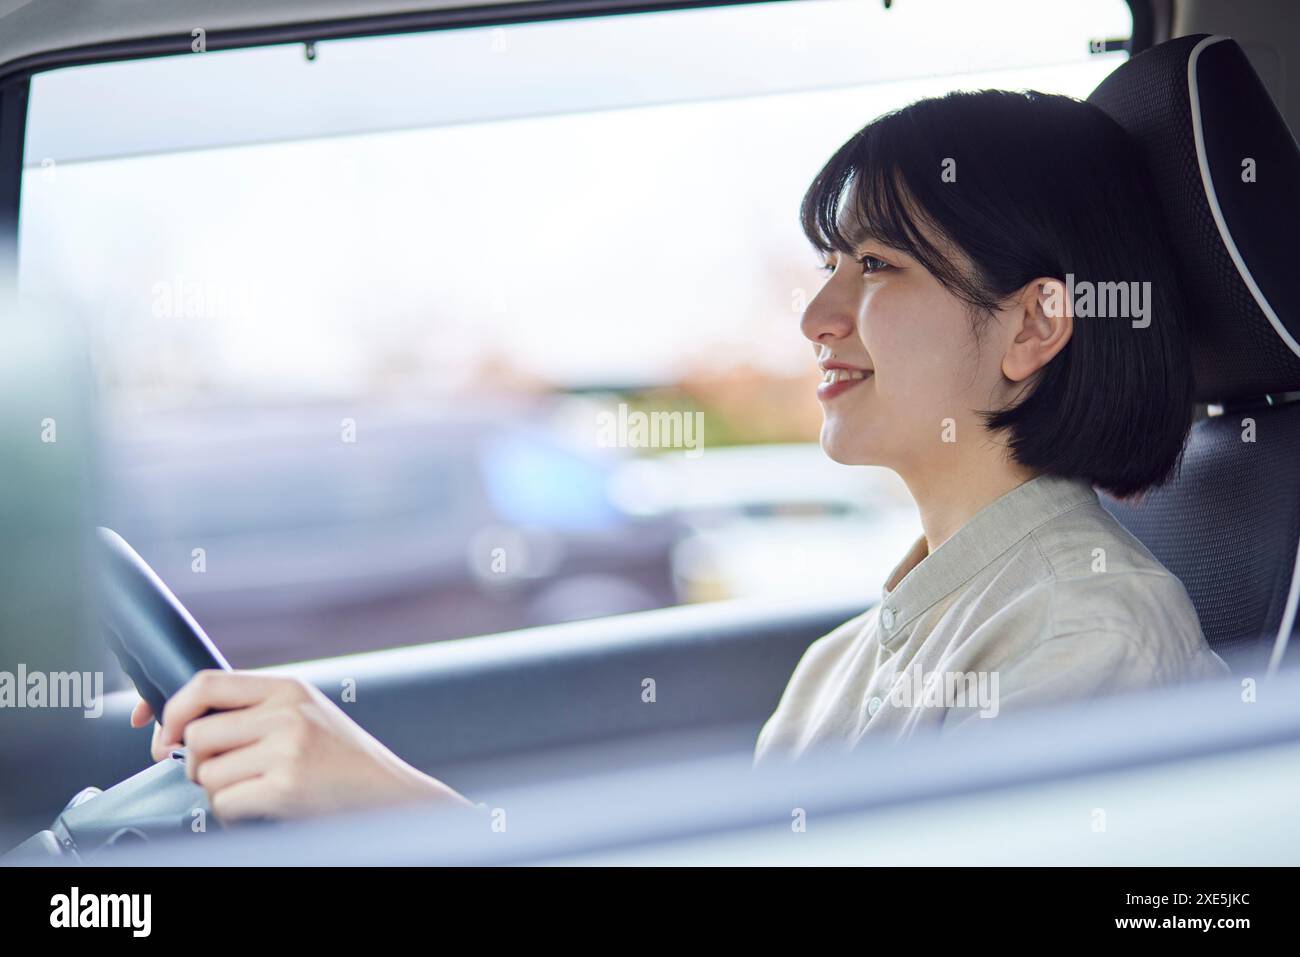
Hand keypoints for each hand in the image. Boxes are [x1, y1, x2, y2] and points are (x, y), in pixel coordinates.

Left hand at [129, 671, 471, 821]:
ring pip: (206, 774)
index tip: (155, 732)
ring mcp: (287, 748)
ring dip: (220, 794)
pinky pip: (224, 805)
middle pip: (196, 734)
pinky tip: (264, 810)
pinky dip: (235, 817)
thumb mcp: (306, 717)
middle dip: (195, 764)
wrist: (391, 796)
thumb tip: (183, 728)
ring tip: (255, 793)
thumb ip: (256, 712)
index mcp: (288, 688)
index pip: (206, 683)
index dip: (169, 708)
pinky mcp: (287, 786)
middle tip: (219, 775)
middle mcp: (287, 712)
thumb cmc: (345, 763)